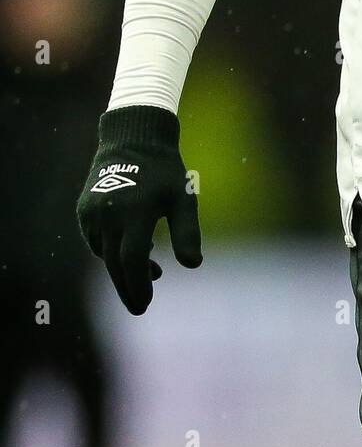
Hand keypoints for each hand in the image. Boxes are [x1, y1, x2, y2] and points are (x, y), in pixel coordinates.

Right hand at [76, 105, 201, 313]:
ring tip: (150, 269)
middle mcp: (109, 213)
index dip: (138, 286)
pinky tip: (132, 250)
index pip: (133, 260)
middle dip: (127, 289)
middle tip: (140, 308)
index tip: (144, 306)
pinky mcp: (83, 209)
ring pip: (105, 253)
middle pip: (114, 264)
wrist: (133, 138)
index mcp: (136, 211)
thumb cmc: (165, 171)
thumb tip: (193, 265)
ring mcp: (93, 212)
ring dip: (123, 269)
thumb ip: (187, 232)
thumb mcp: (183, 199)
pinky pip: (96, 241)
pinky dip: (111, 252)